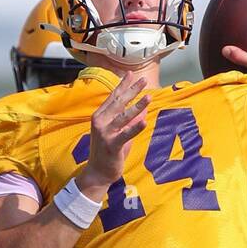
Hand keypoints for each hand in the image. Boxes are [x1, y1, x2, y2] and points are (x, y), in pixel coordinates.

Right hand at [80, 70, 148, 190]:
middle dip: (132, 90)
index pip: (113, 97)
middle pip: (119, 102)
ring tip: (149, 97)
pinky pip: (125, 134)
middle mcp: (100, 122)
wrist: (97, 173)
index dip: (123, 85)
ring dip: (137, 106)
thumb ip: (129, 121)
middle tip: (144, 80)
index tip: (132, 74)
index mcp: (100, 116)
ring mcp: (105, 133)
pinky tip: (144, 121)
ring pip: (123, 116)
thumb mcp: (119, 133)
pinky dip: (135, 127)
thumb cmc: (108, 153)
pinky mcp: (111, 145)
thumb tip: (143, 108)